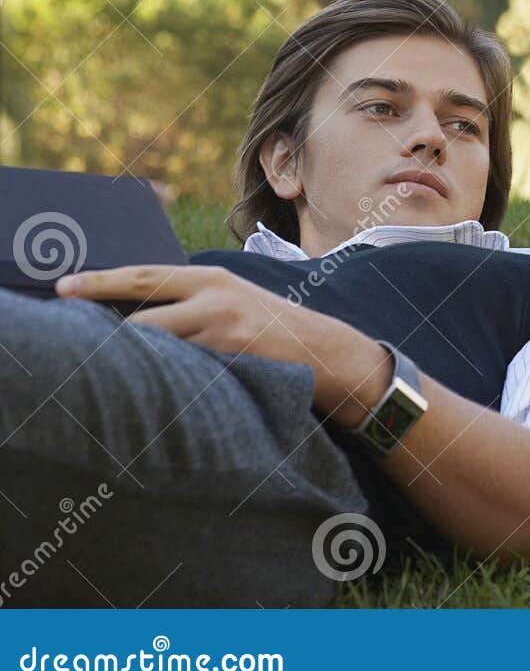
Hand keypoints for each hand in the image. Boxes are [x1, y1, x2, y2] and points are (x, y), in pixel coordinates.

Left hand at [55, 264, 390, 427]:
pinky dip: (166, 385)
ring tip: (117, 379)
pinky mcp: (232, 362)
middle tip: (77, 348)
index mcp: (212, 278)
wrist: (326, 352)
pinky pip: (183, 376)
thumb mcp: (234, 298)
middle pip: (140, 320)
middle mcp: (214, 299)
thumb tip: (133, 309)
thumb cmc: (273, 328)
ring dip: (137, 367)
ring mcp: (223, 332)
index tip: (62, 287)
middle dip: (108, 338)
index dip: (98, 282)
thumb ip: (192, 298)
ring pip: (157, 352)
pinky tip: (157, 394)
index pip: (142, 276)